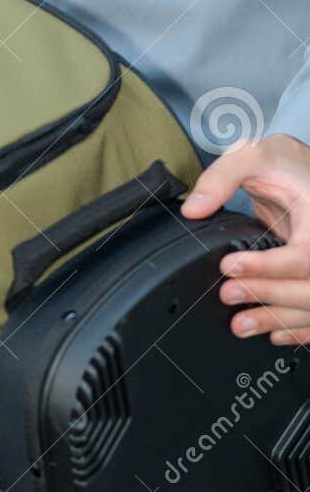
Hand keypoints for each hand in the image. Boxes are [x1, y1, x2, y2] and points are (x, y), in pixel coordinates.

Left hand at [181, 133, 309, 344]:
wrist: (307, 173)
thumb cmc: (286, 164)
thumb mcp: (254, 156)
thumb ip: (222, 178)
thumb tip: (194, 209)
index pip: (304, 254)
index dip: (267, 267)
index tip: (229, 266)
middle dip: (267, 296)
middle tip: (227, 295)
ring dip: (278, 320)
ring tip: (240, 325)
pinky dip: (300, 328)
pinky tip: (275, 334)